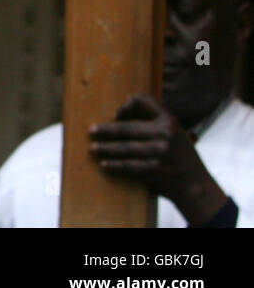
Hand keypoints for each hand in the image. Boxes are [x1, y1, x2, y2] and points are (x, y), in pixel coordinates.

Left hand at [90, 94, 227, 224]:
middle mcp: (164, 133)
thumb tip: (120, 116)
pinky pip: (128, 165)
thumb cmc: (181, 158)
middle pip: (127, 127)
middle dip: (106, 130)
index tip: (116, 116)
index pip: (143, 101)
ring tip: (93, 149)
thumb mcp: (175, 133)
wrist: (197, 186)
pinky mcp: (154, 169)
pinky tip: (104, 164)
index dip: (126, 107)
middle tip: (92, 131)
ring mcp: (159, 151)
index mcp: (169, 120)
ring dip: (105, 148)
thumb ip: (155, 123)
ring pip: (124, 147)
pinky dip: (114, 165)